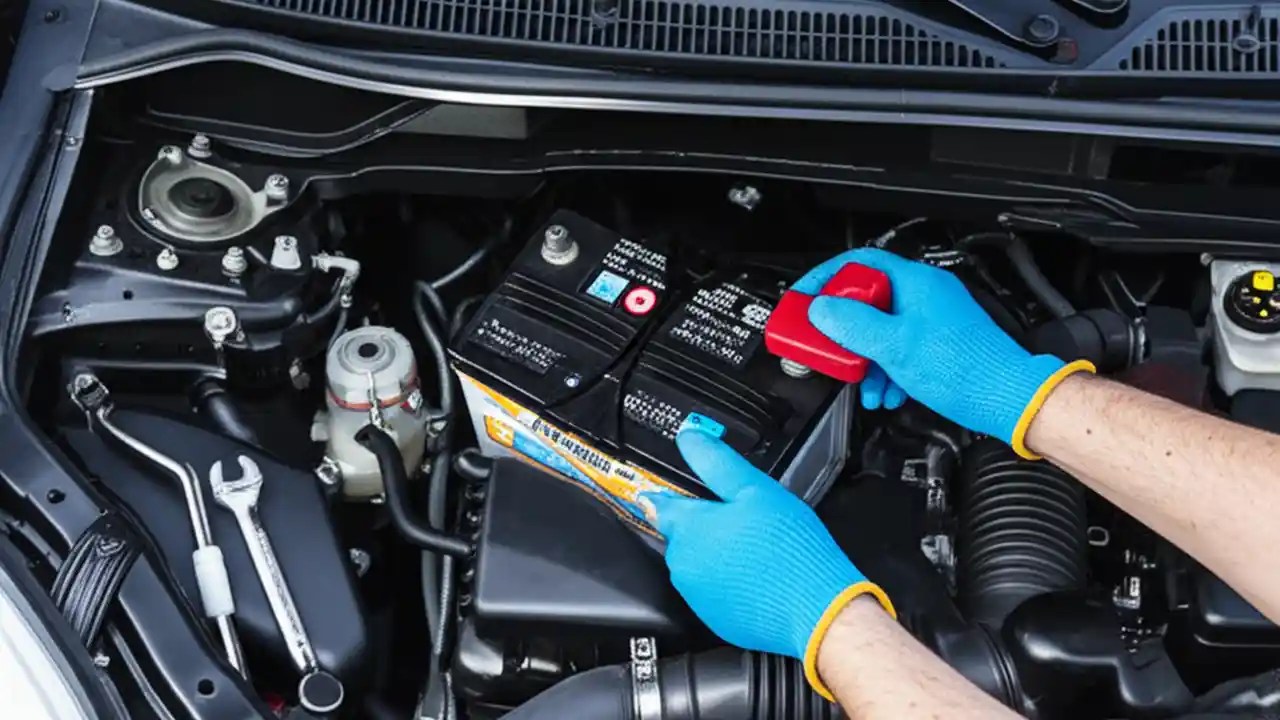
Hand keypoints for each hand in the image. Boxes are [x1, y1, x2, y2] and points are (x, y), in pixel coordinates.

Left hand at [642, 430, 893, 698]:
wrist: (816, 608)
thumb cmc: (788, 547)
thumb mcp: (754, 489)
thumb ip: (715, 461)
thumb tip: (689, 436)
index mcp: (688, 529)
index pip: (658, 504)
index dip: (668, 493)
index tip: (673, 490)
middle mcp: (683, 565)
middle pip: (682, 535)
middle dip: (705, 525)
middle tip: (742, 520)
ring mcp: (697, 596)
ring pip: (698, 563)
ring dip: (717, 553)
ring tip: (755, 548)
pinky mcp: (714, 619)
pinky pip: (714, 591)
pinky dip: (729, 581)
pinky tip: (757, 574)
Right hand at [797, 248, 1093, 457]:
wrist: (1006, 398)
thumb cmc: (965, 369)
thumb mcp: (894, 346)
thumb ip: (851, 325)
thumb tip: (820, 310)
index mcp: (914, 283)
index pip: (857, 263)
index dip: (824, 279)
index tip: (804, 301)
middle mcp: (923, 295)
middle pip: (864, 300)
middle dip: (843, 332)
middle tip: (826, 347)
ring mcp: (931, 319)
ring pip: (879, 330)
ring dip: (863, 360)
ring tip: (861, 382)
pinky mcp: (936, 344)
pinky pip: (897, 349)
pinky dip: (884, 370)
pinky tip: (884, 392)